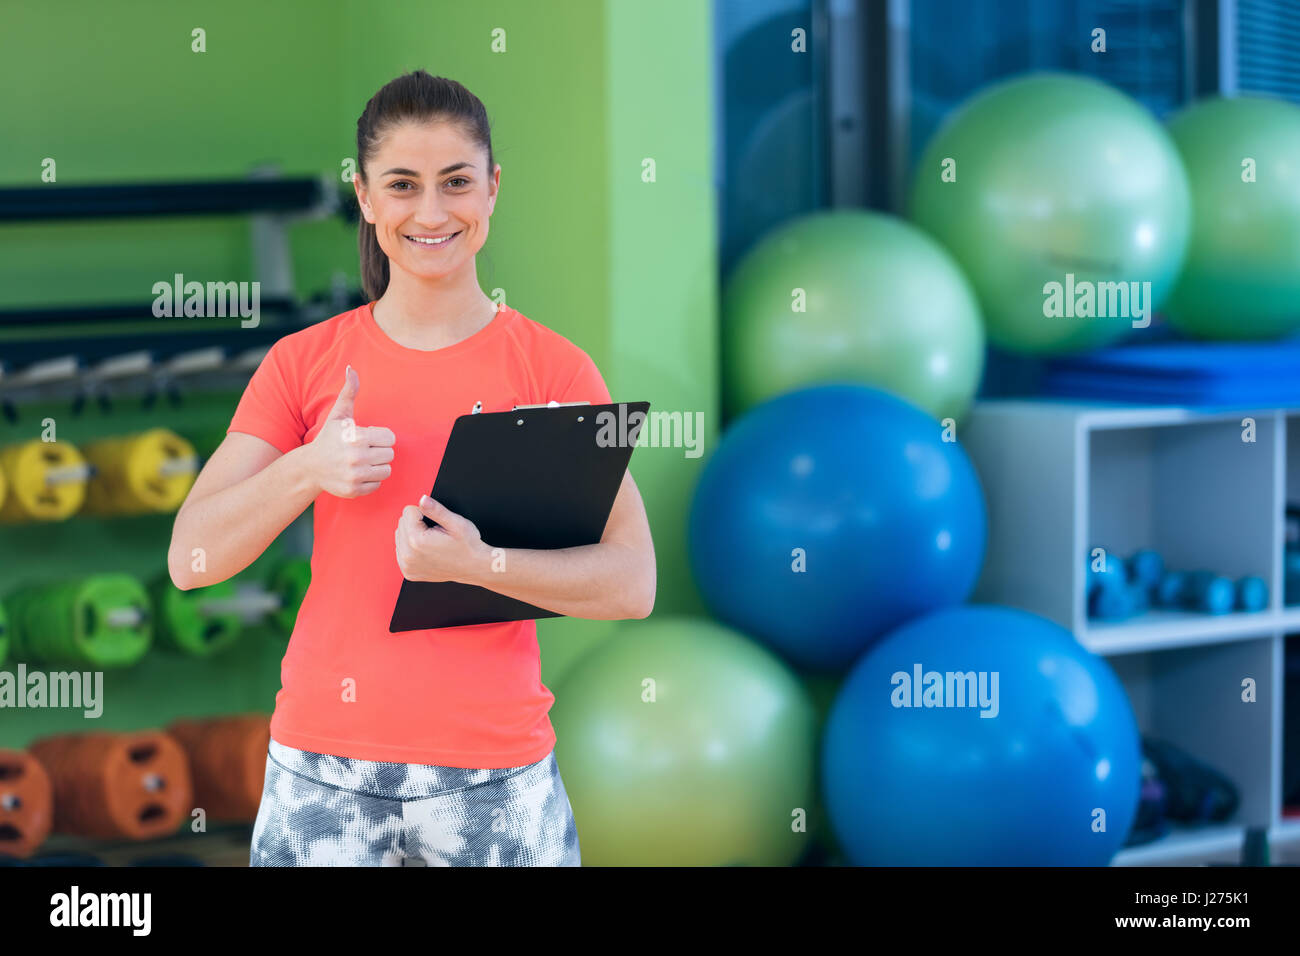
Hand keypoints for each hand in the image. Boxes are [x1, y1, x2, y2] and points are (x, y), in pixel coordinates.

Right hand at [304, 365, 395, 497]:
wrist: (310, 467)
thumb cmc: (329, 438)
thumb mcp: (338, 414)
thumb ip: (349, 392)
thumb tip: (352, 368)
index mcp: (356, 436)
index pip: (390, 438)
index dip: (380, 437)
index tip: (367, 437)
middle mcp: (356, 457)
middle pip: (389, 455)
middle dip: (379, 452)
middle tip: (364, 450)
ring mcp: (355, 475)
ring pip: (386, 471)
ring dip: (377, 466)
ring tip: (362, 461)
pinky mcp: (354, 490)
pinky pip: (377, 485)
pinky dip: (370, 480)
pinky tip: (357, 473)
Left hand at [395, 495, 487, 582]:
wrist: (473, 567)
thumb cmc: (467, 546)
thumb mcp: (456, 523)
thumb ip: (436, 509)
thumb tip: (423, 499)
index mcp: (417, 541)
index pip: (408, 511)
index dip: (424, 513)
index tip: (435, 524)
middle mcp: (408, 555)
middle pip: (402, 523)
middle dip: (416, 523)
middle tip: (434, 533)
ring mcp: (407, 565)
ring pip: (400, 536)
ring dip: (412, 535)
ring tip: (430, 542)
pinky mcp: (408, 572)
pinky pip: (401, 551)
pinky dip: (411, 548)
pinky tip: (425, 551)